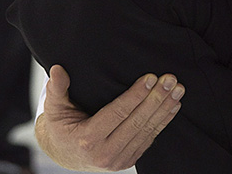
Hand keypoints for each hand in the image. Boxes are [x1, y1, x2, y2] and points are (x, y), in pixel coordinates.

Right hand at [34, 64, 184, 171]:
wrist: (64, 154)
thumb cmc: (60, 126)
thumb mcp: (54, 108)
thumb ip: (56, 89)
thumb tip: (57, 69)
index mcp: (87, 139)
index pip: (117, 114)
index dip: (135, 95)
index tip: (150, 77)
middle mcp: (105, 154)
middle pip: (136, 123)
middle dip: (156, 99)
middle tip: (170, 79)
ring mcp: (119, 160)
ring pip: (146, 132)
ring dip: (164, 109)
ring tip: (177, 90)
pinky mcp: (128, 161)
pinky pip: (149, 139)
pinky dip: (163, 122)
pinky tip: (174, 106)